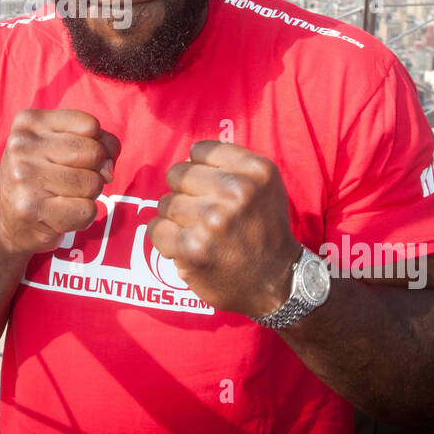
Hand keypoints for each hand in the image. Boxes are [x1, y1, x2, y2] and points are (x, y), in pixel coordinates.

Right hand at [0, 108, 119, 256]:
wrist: (9, 224)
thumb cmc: (42, 179)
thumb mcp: (61, 147)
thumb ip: (96, 144)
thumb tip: (108, 170)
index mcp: (28, 122)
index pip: (90, 126)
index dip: (98, 145)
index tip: (79, 159)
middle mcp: (21, 146)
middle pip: (94, 153)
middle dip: (94, 171)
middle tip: (70, 182)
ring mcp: (24, 177)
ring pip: (93, 183)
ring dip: (88, 196)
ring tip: (63, 198)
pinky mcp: (30, 208)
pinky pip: (87, 210)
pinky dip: (84, 217)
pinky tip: (62, 214)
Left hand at [148, 140, 300, 317]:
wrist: (277, 282)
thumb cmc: (264, 230)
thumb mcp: (264, 186)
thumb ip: (229, 165)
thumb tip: (186, 159)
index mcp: (256, 171)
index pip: (200, 150)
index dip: (199, 170)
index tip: (210, 188)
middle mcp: (237, 192)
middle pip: (178, 174)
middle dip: (184, 193)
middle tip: (202, 213)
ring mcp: (213, 220)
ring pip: (165, 202)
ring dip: (176, 218)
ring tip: (197, 231)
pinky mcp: (193, 247)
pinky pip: (156, 228)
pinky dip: (165, 238)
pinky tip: (185, 246)